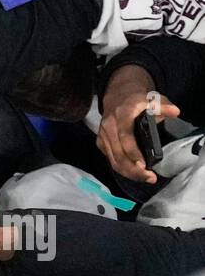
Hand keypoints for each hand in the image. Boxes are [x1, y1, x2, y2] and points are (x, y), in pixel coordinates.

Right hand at [98, 65, 179, 184]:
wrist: (117, 97)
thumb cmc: (136, 101)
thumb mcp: (152, 98)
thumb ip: (163, 106)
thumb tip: (175, 112)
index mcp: (122, 115)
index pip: (125, 137)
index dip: (133, 153)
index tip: (144, 165)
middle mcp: (109, 127)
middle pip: (118, 154)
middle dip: (133, 169)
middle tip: (149, 177)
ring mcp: (103, 136)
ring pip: (113, 160)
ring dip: (129, 173)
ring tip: (145, 178)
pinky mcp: (100, 143)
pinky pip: (111, 160)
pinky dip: (122, 169)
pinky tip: (135, 173)